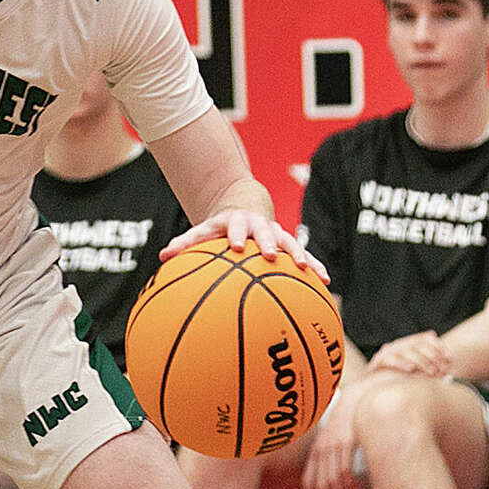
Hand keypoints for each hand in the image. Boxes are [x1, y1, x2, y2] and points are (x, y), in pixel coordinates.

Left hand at [161, 210, 327, 279]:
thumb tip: (162, 256)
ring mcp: (278, 234)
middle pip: (267, 232)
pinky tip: (325, 281)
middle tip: (270, 255)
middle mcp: (260, 226)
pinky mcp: (290, 245)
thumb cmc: (220, 227)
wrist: (247, 207)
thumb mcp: (204, 230)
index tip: (237, 246)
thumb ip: (185, 242)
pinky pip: (306, 256)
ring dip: (299, 255)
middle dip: (269, 242)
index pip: (236, 227)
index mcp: (238, 222)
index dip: (237, 235)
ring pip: (291, 243)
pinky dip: (315, 266)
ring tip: (307, 269)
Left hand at [297, 394, 362, 488]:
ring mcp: (332, 446)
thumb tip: (331, 484)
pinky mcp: (346, 442)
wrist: (356, 401)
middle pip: (318, 485)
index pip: (307, 481)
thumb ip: (330, 462)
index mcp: (315, 453)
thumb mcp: (333, 443)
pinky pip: (343, 467)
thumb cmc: (346, 426)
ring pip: (331, 479)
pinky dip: (347, 482)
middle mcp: (320, 451)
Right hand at [366, 331, 451, 376]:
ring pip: (407, 351)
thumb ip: (432, 363)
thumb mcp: (418, 369)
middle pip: (419, 344)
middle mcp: (400, 344)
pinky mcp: (378, 361)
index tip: (450, 359)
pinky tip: (411, 369)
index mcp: (410, 343)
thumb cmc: (401, 378)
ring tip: (432, 373)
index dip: (440, 347)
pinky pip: (390, 359)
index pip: (427, 338)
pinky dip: (401, 363)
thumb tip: (447, 359)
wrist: (372, 384)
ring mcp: (389, 351)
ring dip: (422, 362)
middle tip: (443, 370)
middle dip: (434, 357)